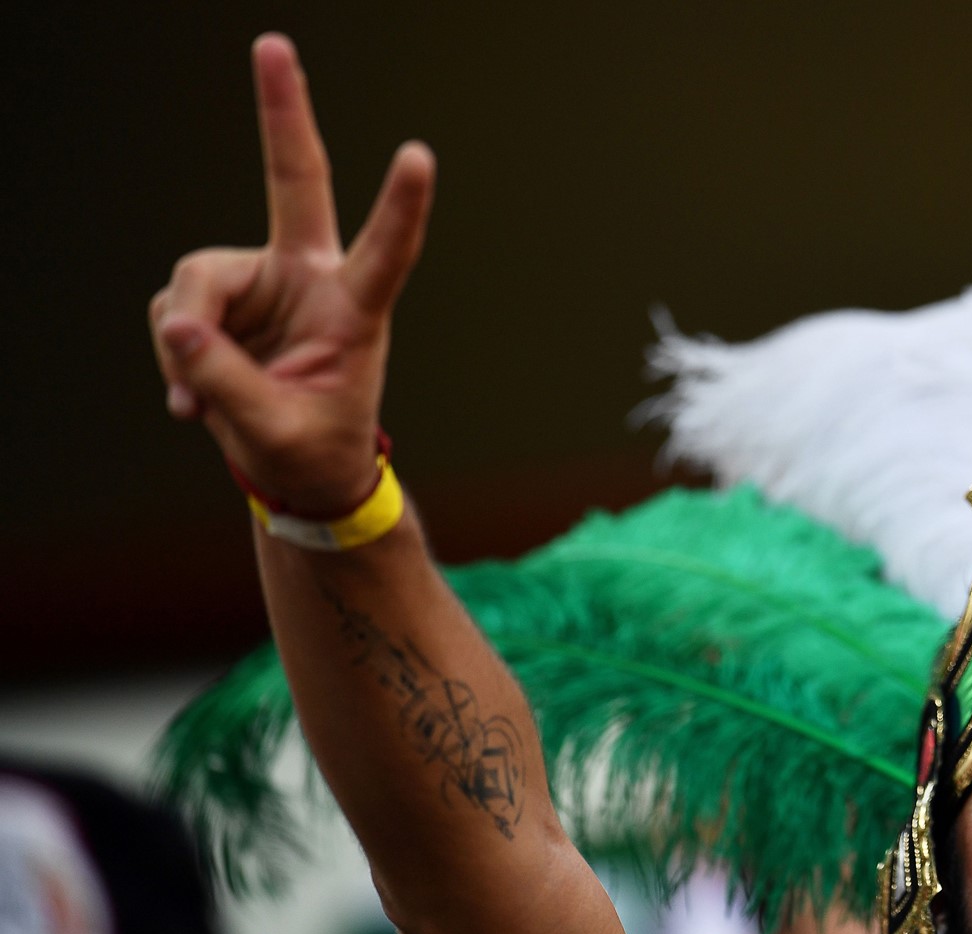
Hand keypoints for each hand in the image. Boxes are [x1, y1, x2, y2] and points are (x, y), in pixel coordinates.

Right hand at [151, 33, 434, 517]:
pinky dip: (174, 358)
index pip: (386, 251)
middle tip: (272, 46)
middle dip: (282, 113)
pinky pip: (174, 314)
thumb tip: (177, 327)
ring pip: (195, 283)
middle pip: (295, 182)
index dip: (401, 206)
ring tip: (204, 400)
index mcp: (355, 309)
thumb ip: (228, 382)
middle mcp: (308, 278)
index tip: (419, 155)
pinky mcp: (218, 300)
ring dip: (187, 345)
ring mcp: (261, 282)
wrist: (296, 471)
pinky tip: (194, 397)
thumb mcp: (278, 431)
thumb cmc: (313, 448)